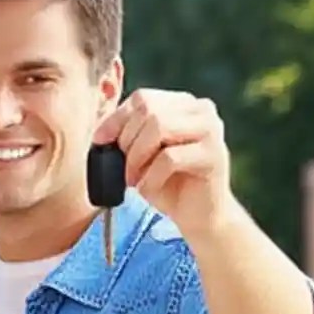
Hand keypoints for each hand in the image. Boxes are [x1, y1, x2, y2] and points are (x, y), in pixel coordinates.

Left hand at [93, 88, 238, 240]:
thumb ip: (125, 136)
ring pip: (160, 127)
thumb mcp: (139, 155)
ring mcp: (211, 130)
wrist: (198, 216)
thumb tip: (99, 133)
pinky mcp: (214, 155)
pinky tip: (148, 190)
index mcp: (182, 104)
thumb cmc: (165, 184)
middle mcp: (201, 109)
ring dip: (136, 157)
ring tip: (133, 180)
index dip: (116, 120)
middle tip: (124, 170)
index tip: (100, 143)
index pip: (142, 98)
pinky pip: (170, 158)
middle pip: (149, 110)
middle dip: (127, 142)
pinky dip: (150, 177)